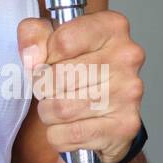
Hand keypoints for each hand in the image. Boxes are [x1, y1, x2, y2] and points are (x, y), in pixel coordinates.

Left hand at [17, 10, 144, 162]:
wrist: (106, 106)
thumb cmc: (77, 65)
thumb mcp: (50, 37)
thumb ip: (32, 33)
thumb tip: (33, 57)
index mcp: (112, 26)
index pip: (61, 41)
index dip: (44, 56)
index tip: (48, 61)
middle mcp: (127, 57)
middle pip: (59, 77)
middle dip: (43, 87)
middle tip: (50, 89)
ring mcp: (129, 92)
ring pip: (61, 109)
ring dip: (49, 112)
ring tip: (59, 106)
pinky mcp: (126, 125)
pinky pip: (72, 135)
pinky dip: (59, 135)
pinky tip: (69, 126)